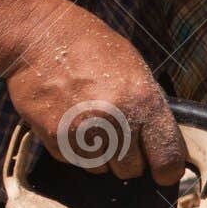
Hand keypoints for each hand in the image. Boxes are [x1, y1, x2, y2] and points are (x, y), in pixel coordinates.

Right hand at [0, 1, 185, 184]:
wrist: (38, 36)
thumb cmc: (91, 48)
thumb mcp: (135, 69)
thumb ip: (149, 108)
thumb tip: (162, 143)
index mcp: (143, 101)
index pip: (168, 159)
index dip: (168, 170)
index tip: (164, 171)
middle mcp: (116, 121)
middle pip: (132, 170)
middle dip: (128, 158)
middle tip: (118, 133)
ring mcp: (84, 132)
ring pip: (102, 170)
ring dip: (100, 155)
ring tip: (91, 123)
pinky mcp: (55, 138)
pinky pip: (74, 161)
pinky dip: (74, 149)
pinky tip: (70, 121)